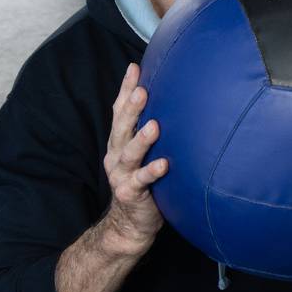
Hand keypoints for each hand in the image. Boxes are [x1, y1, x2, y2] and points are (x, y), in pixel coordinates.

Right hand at [100, 63, 168, 255]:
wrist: (130, 224)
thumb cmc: (145, 184)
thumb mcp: (144, 155)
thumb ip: (150, 133)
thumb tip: (173, 104)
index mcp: (119, 143)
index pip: (120, 110)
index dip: (126, 89)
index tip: (135, 67)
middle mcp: (117, 155)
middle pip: (121, 127)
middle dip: (131, 107)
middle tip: (143, 89)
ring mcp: (122, 175)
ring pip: (130, 153)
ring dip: (142, 139)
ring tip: (155, 125)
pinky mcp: (131, 193)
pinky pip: (143, 181)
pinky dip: (153, 172)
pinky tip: (165, 164)